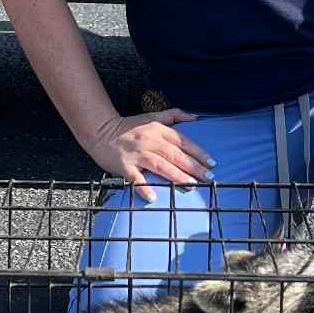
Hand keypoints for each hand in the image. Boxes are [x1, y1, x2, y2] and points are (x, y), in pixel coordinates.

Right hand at [83, 108, 213, 201]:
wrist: (101, 131)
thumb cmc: (130, 126)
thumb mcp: (153, 116)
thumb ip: (175, 115)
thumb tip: (196, 117)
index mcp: (158, 130)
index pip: (182, 142)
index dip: (198, 152)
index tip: (212, 163)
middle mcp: (149, 141)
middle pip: (174, 155)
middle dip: (193, 167)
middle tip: (208, 177)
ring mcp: (137, 154)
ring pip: (159, 166)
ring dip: (176, 176)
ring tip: (190, 186)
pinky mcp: (124, 166)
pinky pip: (135, 178)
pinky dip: (143, 188)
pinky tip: (152, 197)